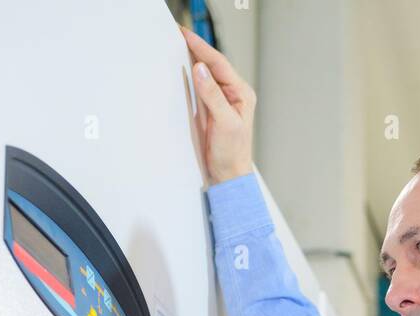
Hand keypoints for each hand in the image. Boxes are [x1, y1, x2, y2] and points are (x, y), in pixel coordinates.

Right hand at [179, 25, 255, 185]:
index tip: (185, 35)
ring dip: (192, 60)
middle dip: (196, 49)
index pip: (219, 63)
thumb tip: (201, 69)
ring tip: (177, 45)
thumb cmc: (232, 154)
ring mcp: (221, 101)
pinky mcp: (211, 109)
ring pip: (205, 74)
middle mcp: (233, 94)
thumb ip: (213, 95)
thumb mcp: (225, 123)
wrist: (228, 177)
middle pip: (212, 65)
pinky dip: (190, 77)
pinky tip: (181, 69)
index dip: (201, 47)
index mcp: (241, 94)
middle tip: (178, 34)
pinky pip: (199, 87)